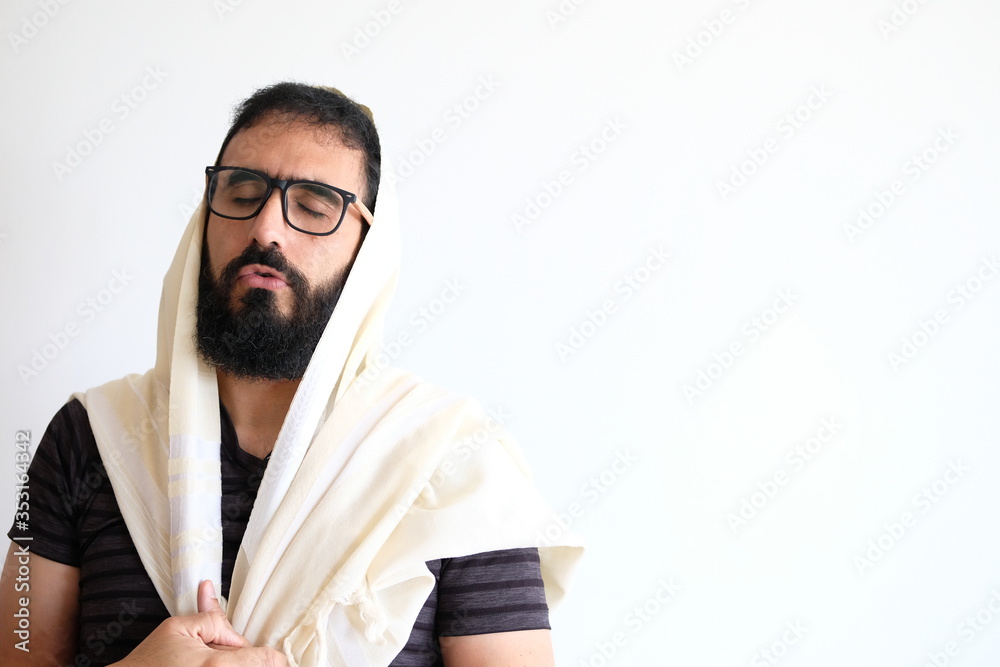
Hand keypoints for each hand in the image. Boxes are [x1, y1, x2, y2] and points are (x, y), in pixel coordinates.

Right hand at [112, 580, 286, 665]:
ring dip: (238, 666)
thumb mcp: (179, 627)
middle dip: (249, 660)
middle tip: (227, 656)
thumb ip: (212, 620)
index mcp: (218, 666)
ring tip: (210, 663)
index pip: (268, 660)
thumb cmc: (150, 661)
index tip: (273, 656)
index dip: (273, 656)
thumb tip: (231, 621)